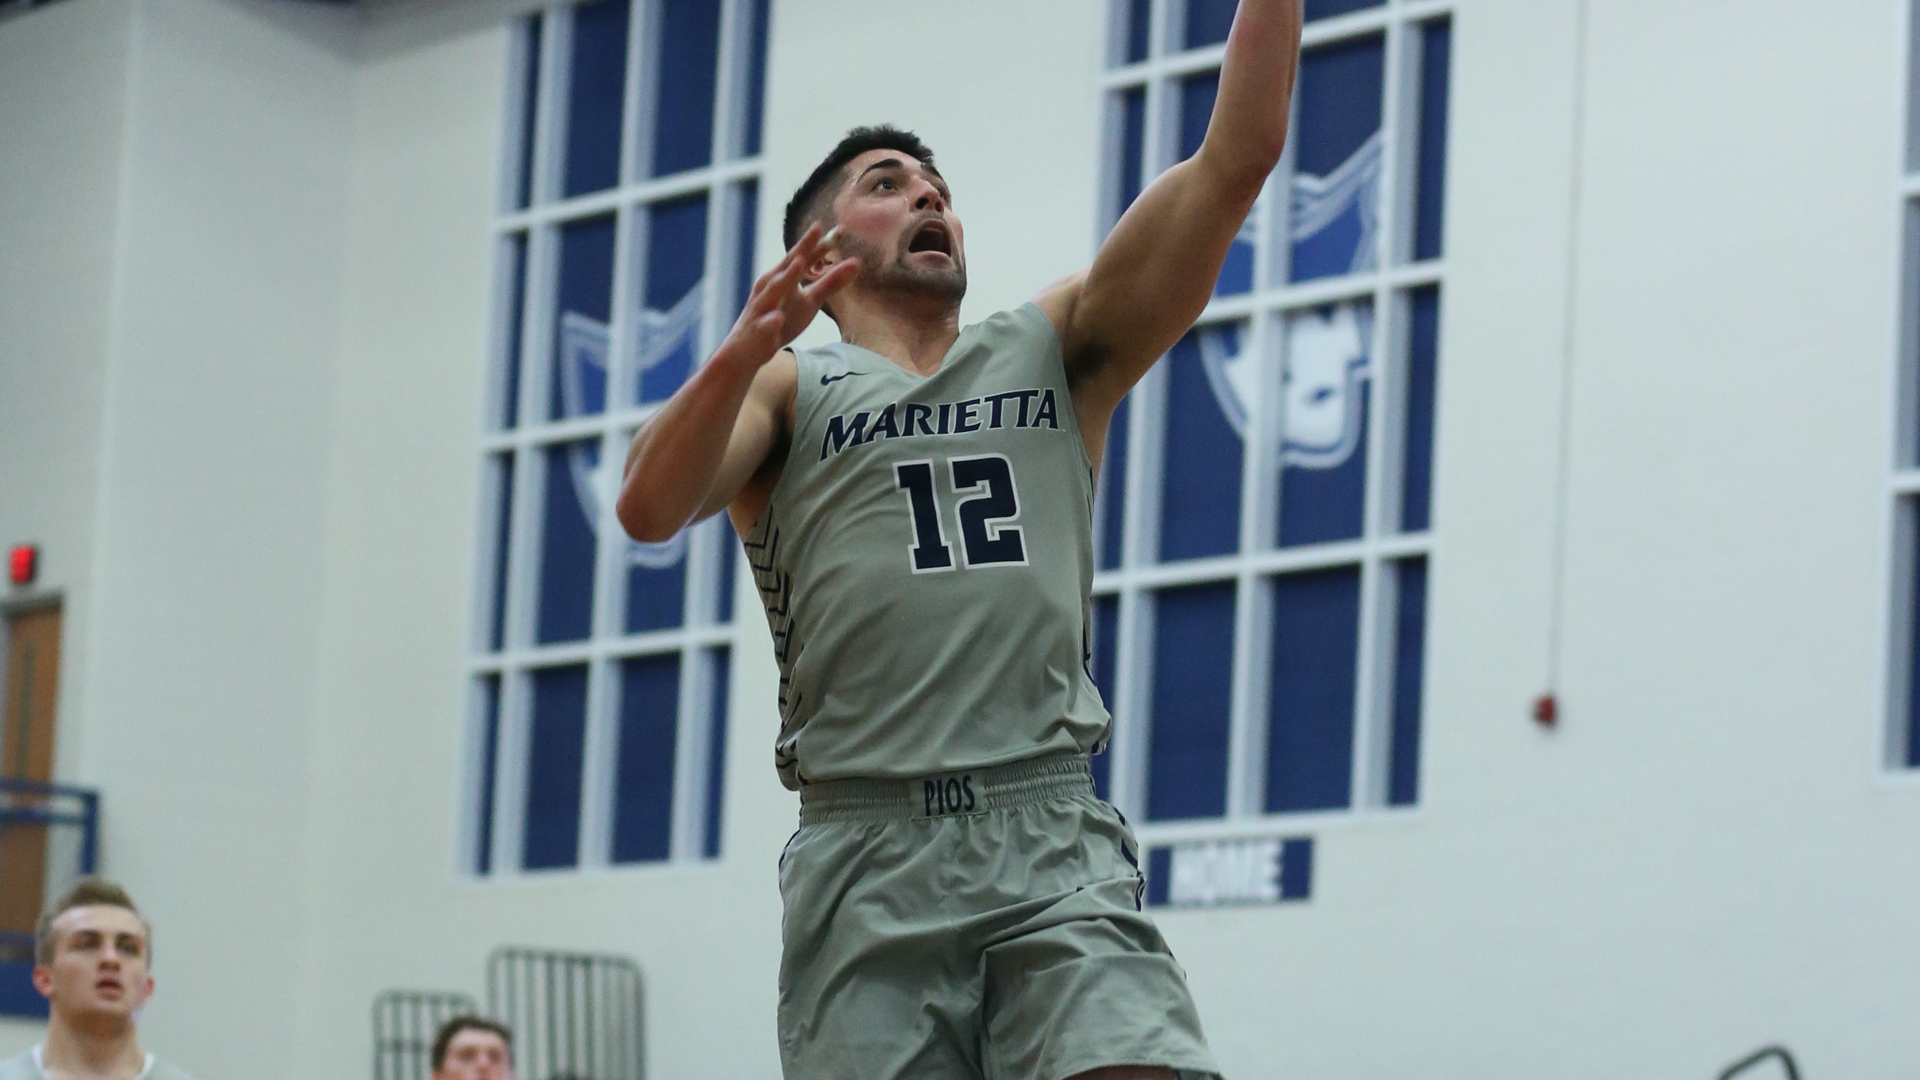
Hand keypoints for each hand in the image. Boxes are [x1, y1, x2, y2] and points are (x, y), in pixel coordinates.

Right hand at [717, 222, 861, 368]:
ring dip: (786, 277)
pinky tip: (778, 318)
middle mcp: (770, 286)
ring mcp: (762, 307)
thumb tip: (856, 262)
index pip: (805, 256)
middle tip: (817, 230)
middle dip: (802, 248)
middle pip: (788, 265)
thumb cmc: (779, 319)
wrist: (746, 350)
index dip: (822, 243)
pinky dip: (770, 321)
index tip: (842, 228)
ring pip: (773, 291)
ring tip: (799, 262)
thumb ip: (830, 282)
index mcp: (783, 277)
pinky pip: (765, 325)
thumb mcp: (810, 301)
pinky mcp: (757, 330)